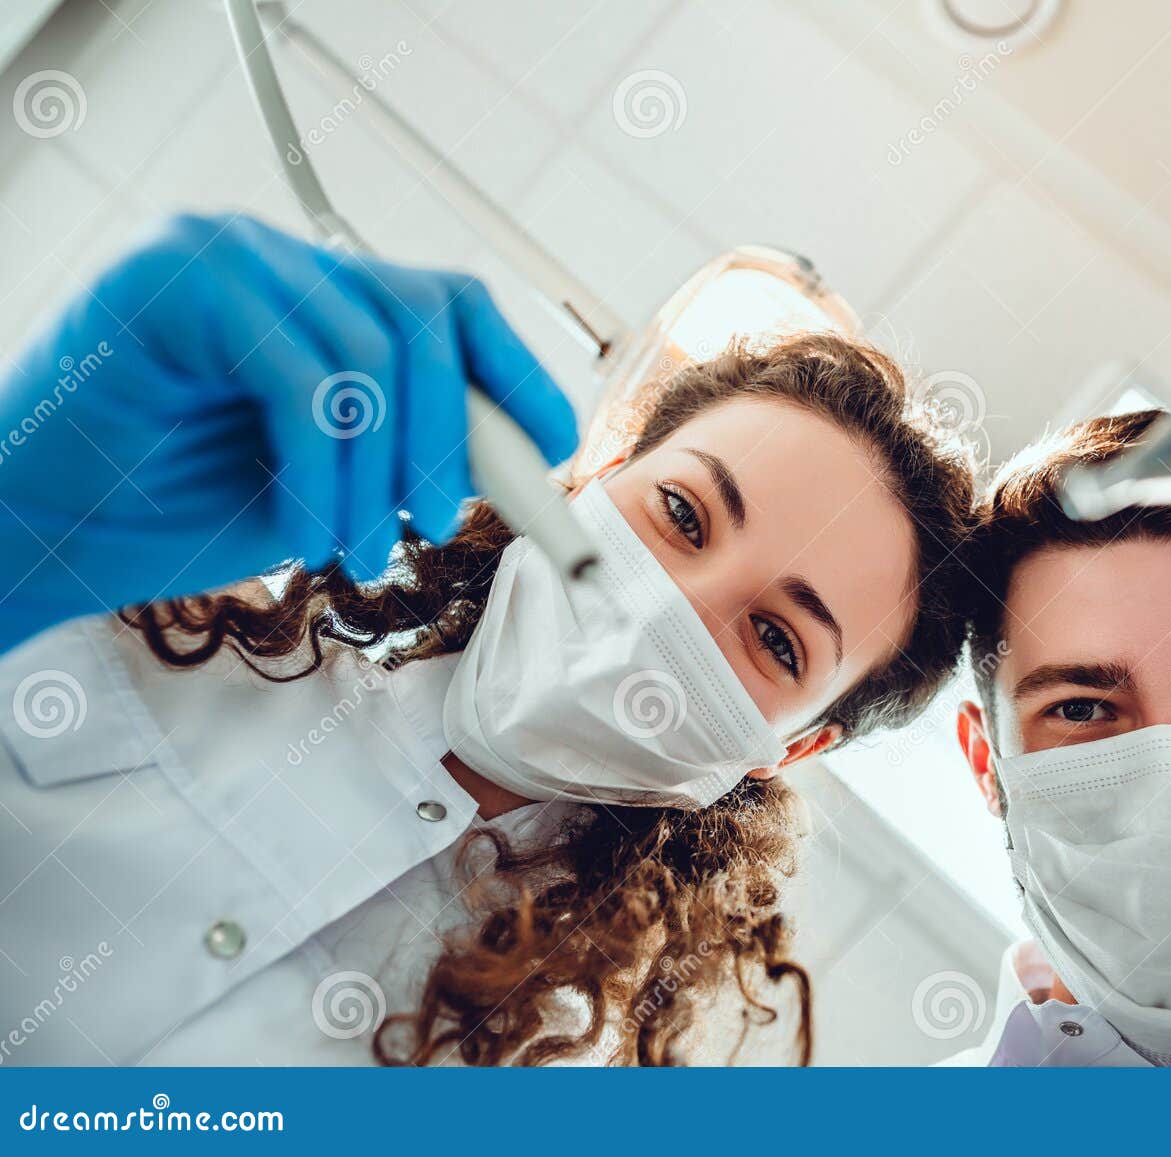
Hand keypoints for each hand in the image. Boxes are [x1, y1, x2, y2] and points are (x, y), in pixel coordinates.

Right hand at [0, 213, 576, 646]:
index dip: (514, 374)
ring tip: (362, 550)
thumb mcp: (327, 480)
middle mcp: (270, 256)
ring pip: (371, 350)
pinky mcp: (168, 284)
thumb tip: (517, 452)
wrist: (36, 536)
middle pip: (425, 315)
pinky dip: (326, 470)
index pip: (445, 303)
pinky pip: (303, 378)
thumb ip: (405, 446)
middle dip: (457, 437)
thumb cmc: (173, 510)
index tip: (554, 449)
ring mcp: (216, 255)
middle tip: (438, 525)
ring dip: (384, 475)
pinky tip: (309, 529)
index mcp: (312, 292)